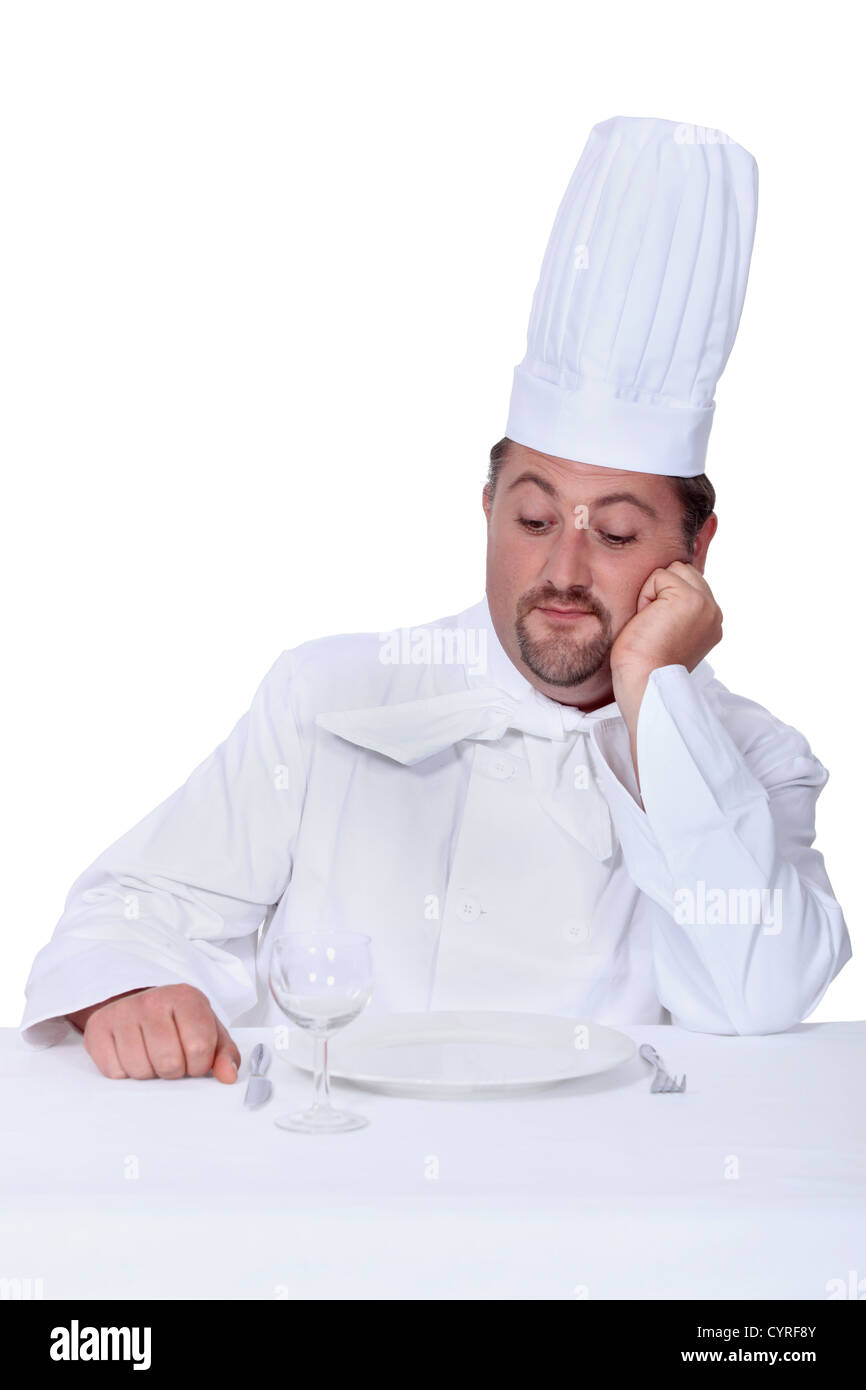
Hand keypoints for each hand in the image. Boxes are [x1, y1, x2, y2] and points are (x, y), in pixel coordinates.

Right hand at [78, 983, 240, 1081]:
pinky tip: (131, 1054)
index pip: (199, 1047)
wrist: (136, 1002)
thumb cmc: (176, 1021)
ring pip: (141, 1070)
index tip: (195, 1058)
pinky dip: (125, 1072)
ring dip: (150, 1072)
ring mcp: (122, 1014)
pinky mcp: (97, 1030)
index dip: (200, 1064)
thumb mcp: (207, 1030)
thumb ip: (223, 1054)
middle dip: (174, 1070)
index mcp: (185, 998)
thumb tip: (228, 1076)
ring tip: (151, 1054)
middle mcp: (152, 1001)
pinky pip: (115, 1072)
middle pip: (169, 1063)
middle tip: (171, 1056)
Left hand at [610, 560, 722, 683]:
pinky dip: (646, 596)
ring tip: (652, 623)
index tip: (659, 631)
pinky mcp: (690, 598)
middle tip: (654, 625)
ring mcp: (706, 604)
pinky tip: (649, 621)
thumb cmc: (645, 664)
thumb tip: (664, 584)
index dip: (665, 599)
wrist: (645, 683)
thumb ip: (678, 610)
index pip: (689, 584)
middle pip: (682, 571)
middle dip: (661, 592)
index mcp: (712, 622)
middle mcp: (714, 612)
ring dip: (654, 593)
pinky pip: (659, 576)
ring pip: (673, 570)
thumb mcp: (670, 633)